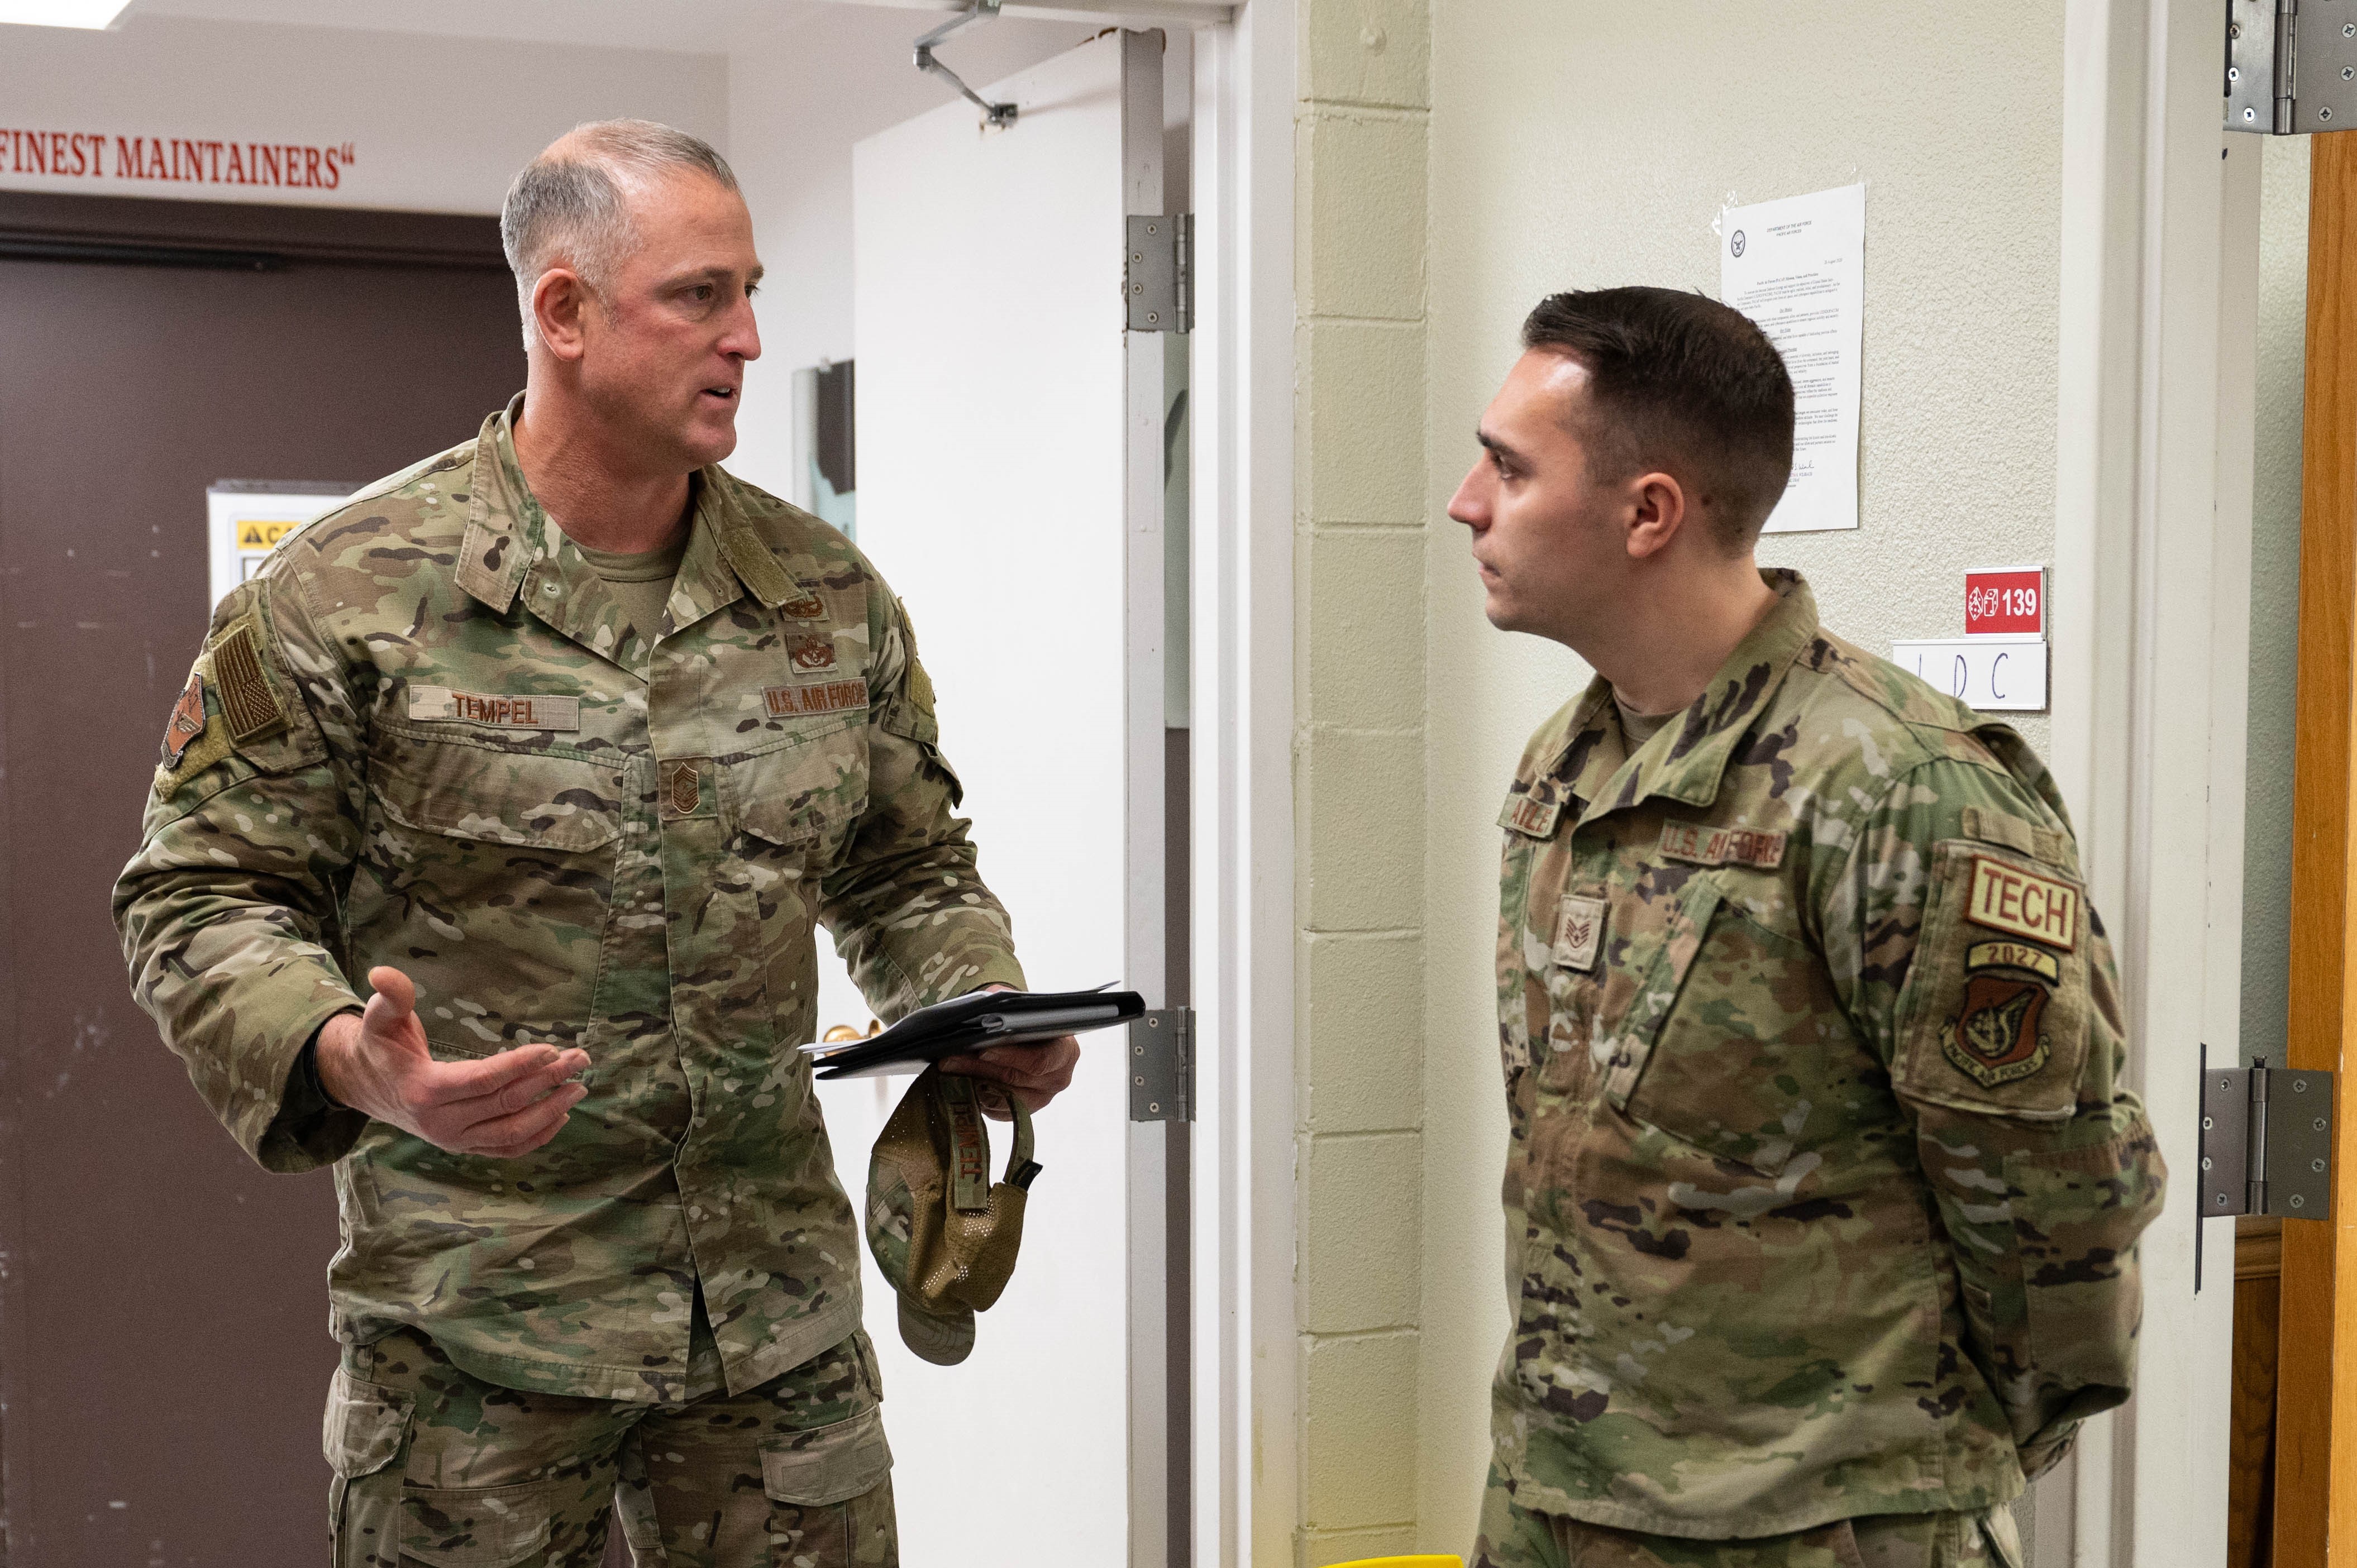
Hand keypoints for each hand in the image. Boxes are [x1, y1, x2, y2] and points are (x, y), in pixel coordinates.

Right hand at [316, 966, 590, 1156]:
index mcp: (425, 1091)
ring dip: (550, 1111)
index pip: (482, 1081)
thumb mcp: (380, 1020)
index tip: (552, 1049)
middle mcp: (441, 1123)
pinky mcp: (464, 1147)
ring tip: (579, 1087)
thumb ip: (389, 998)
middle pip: (505, 1104)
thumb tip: (382, 973)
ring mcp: (454, 1140)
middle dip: (547, 1081)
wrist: (367, 1088)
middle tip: (581, 1058)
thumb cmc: (380, 1047)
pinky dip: (536, 1137)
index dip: (519, 1066)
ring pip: (511, 1132)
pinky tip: (561, 1115)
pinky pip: (506, 1149)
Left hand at [936, 985, 1079, 1118]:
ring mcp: (1040, 1099)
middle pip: (1014, 1079)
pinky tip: (956, 1081)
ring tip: (947, 1069)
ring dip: (971, 1082)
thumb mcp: (1018, 1007)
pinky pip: (995, 1109)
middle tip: (948, 1059)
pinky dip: (974, 1096)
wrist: (1027, 1031)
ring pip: (1000, 1096)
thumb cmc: (1024, 1017)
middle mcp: (1057, 1079)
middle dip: (978, 1067)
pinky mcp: (1022, 1111)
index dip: (1010, 1056)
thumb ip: (1005, 1012)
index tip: (982, 1049)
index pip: (1039, 1060)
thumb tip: (975, 1020)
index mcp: (1065, 1051)